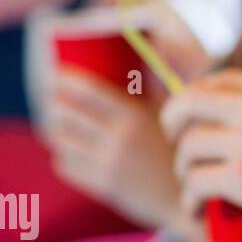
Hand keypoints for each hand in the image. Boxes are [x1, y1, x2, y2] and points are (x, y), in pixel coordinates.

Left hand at [43, 67, 192, 241]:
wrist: (188, 197)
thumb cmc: (181, 147)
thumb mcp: (172, 113)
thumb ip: (156, 83)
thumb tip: (156, 44)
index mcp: (136, 116)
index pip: (88, 91)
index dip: (65, 80)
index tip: (56, 74)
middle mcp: (118, 139)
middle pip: (66, 114)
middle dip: (54, 104)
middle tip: (53, 98)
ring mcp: (108, 164)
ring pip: (61, 141)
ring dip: (56, 130)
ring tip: (59, 123)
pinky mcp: (102, 186)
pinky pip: (66, 165)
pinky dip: (63, 155)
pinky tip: (71, 150)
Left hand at [160, 61, 241, 234]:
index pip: (224, 78)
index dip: (206, 95)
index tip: (204, 113)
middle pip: (190, 100)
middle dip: (175, 120)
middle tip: (179, 140)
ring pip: (188, 145)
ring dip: (184, 167)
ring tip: (192, 184)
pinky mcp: (241, 176)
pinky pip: (196, 183)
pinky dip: (190, 198)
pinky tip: (196, 209)